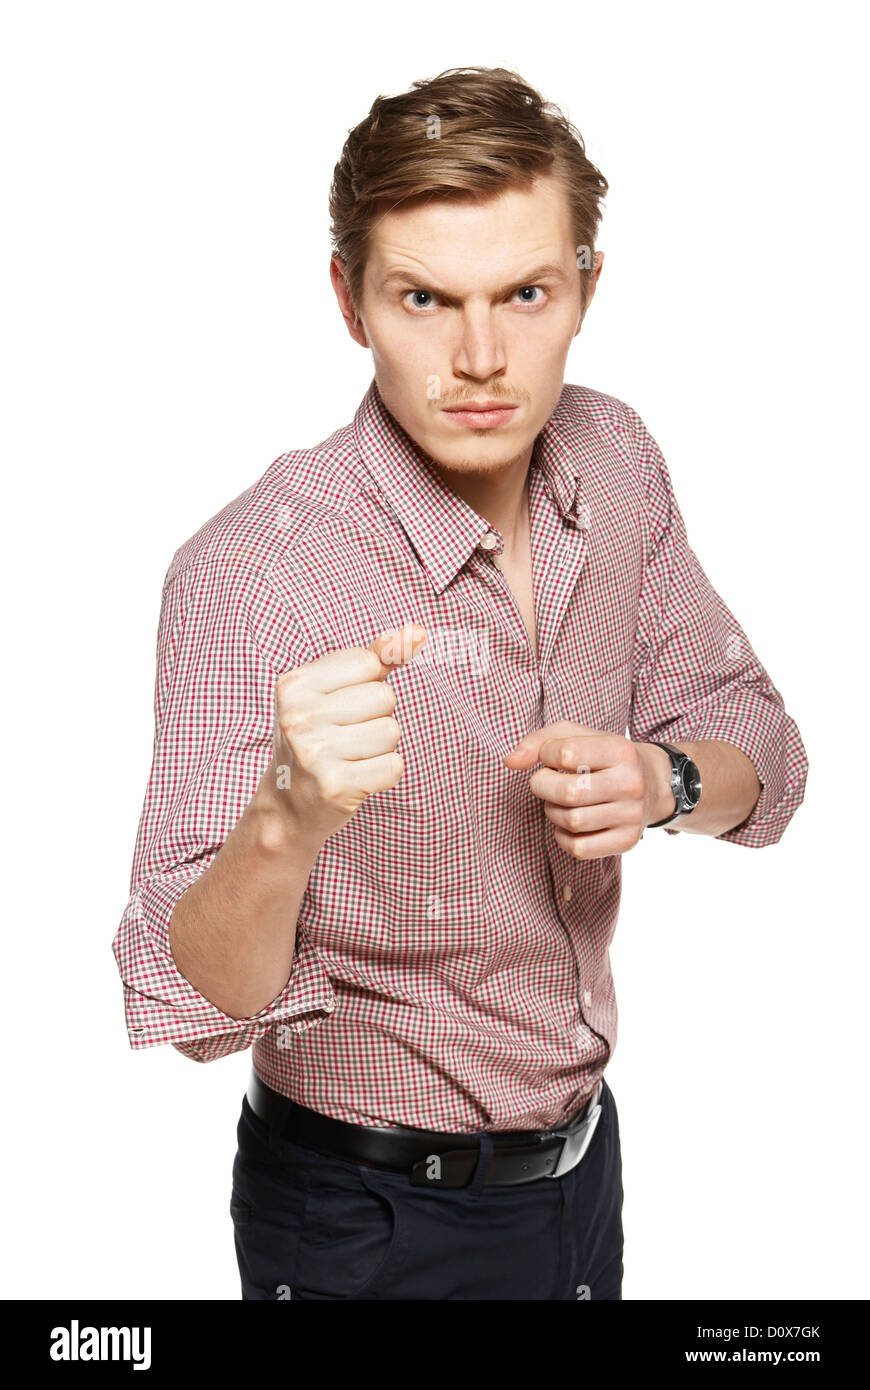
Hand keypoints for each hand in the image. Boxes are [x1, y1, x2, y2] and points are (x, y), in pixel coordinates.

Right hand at [263, 622, 426, 842]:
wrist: (287, 806)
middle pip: (384, 697)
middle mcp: (298, 716)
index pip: (367, 662)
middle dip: (376, 716)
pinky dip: (383, 773)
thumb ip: (374, 659)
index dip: (367, 684)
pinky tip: (356, 778)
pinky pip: (394, 765)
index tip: (340, 707)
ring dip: (380, 746)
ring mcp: (315, 753)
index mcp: (294, 685)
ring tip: (349, 757)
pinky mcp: (336, 786)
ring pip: (391, 731)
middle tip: (344, 737)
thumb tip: (418, 632)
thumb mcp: (332, 692)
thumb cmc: (316, 739)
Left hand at [503, 721, 673, 858]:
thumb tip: (510, 762)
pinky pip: (579, 848)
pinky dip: (563, 837)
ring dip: (553, 812)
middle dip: (542, 787)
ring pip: (572, 821)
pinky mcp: (627, 840)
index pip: (566, 753)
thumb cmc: (604, 757)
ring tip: (560, 802)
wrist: (653, 783)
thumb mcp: (577, 736)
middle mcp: (631, 783)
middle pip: (568, 792)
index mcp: (620, 750)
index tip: (549, 758)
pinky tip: (568, 824)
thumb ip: (538, 742)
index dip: (545, 755)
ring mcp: (631, 815)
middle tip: (545, 783)